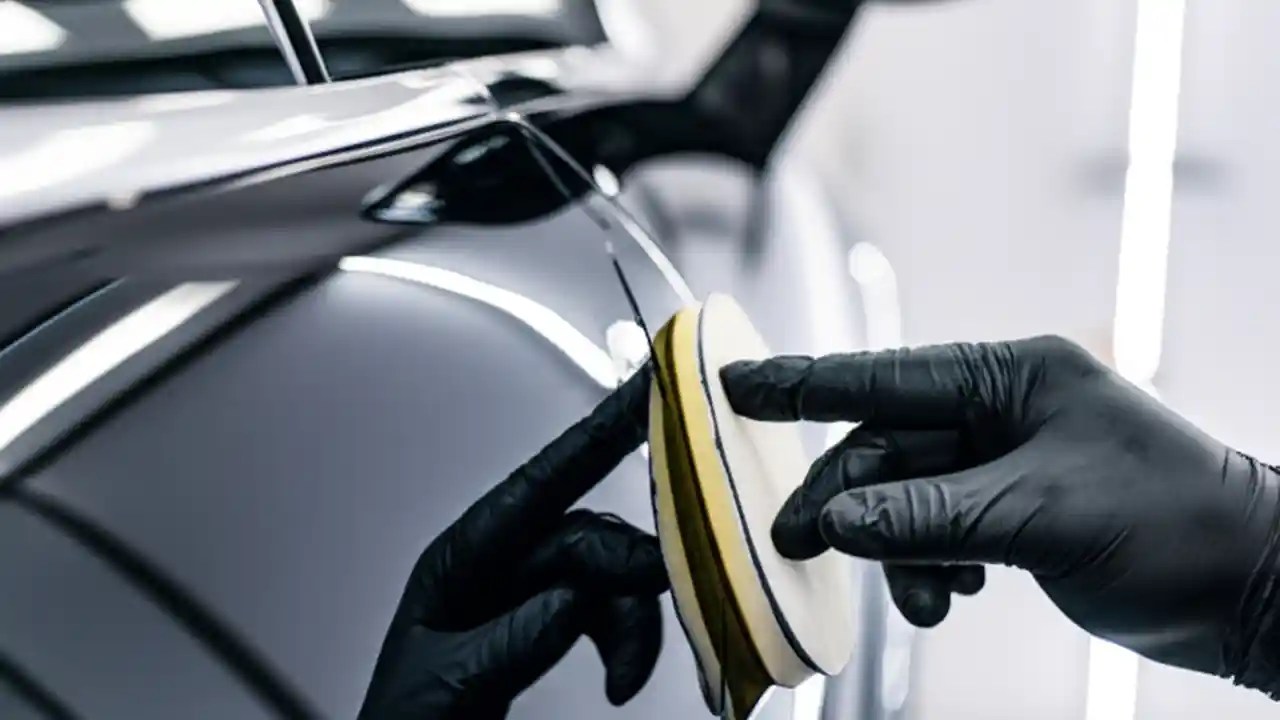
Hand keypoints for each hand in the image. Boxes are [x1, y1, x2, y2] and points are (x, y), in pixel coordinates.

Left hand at [358, 371, 666, 718]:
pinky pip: (611, 613)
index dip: (596, 433)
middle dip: (626, 570)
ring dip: (632, 625)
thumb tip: (577, 596)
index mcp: (459, 561)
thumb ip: (514, 639)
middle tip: (662, 586)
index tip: (648, 391)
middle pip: (588, 536)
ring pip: (609, 579)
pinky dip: (628, 643)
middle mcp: (499, 568)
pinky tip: (619, 678)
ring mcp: (530, 598)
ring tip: (624, 673)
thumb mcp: (449, 685)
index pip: (537, 482)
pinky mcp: (554, 627)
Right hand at [721, 336, 1279, 694]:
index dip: (803, 382)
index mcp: (1011, 376)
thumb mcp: (1039, 517)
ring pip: (907, 498)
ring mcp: (1007, 460)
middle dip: (849, 502)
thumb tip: (835, 523)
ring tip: (925, 596)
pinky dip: (930, 564)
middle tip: (802, 544)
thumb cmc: (1174, 528)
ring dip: (897, 549)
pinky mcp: (1014, 511)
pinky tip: (952, 590)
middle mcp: (1002, 409)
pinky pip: (937, 530)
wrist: (1257, 591)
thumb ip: (926, 517)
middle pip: (887, 449)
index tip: (735, 382)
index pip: (884, 376)